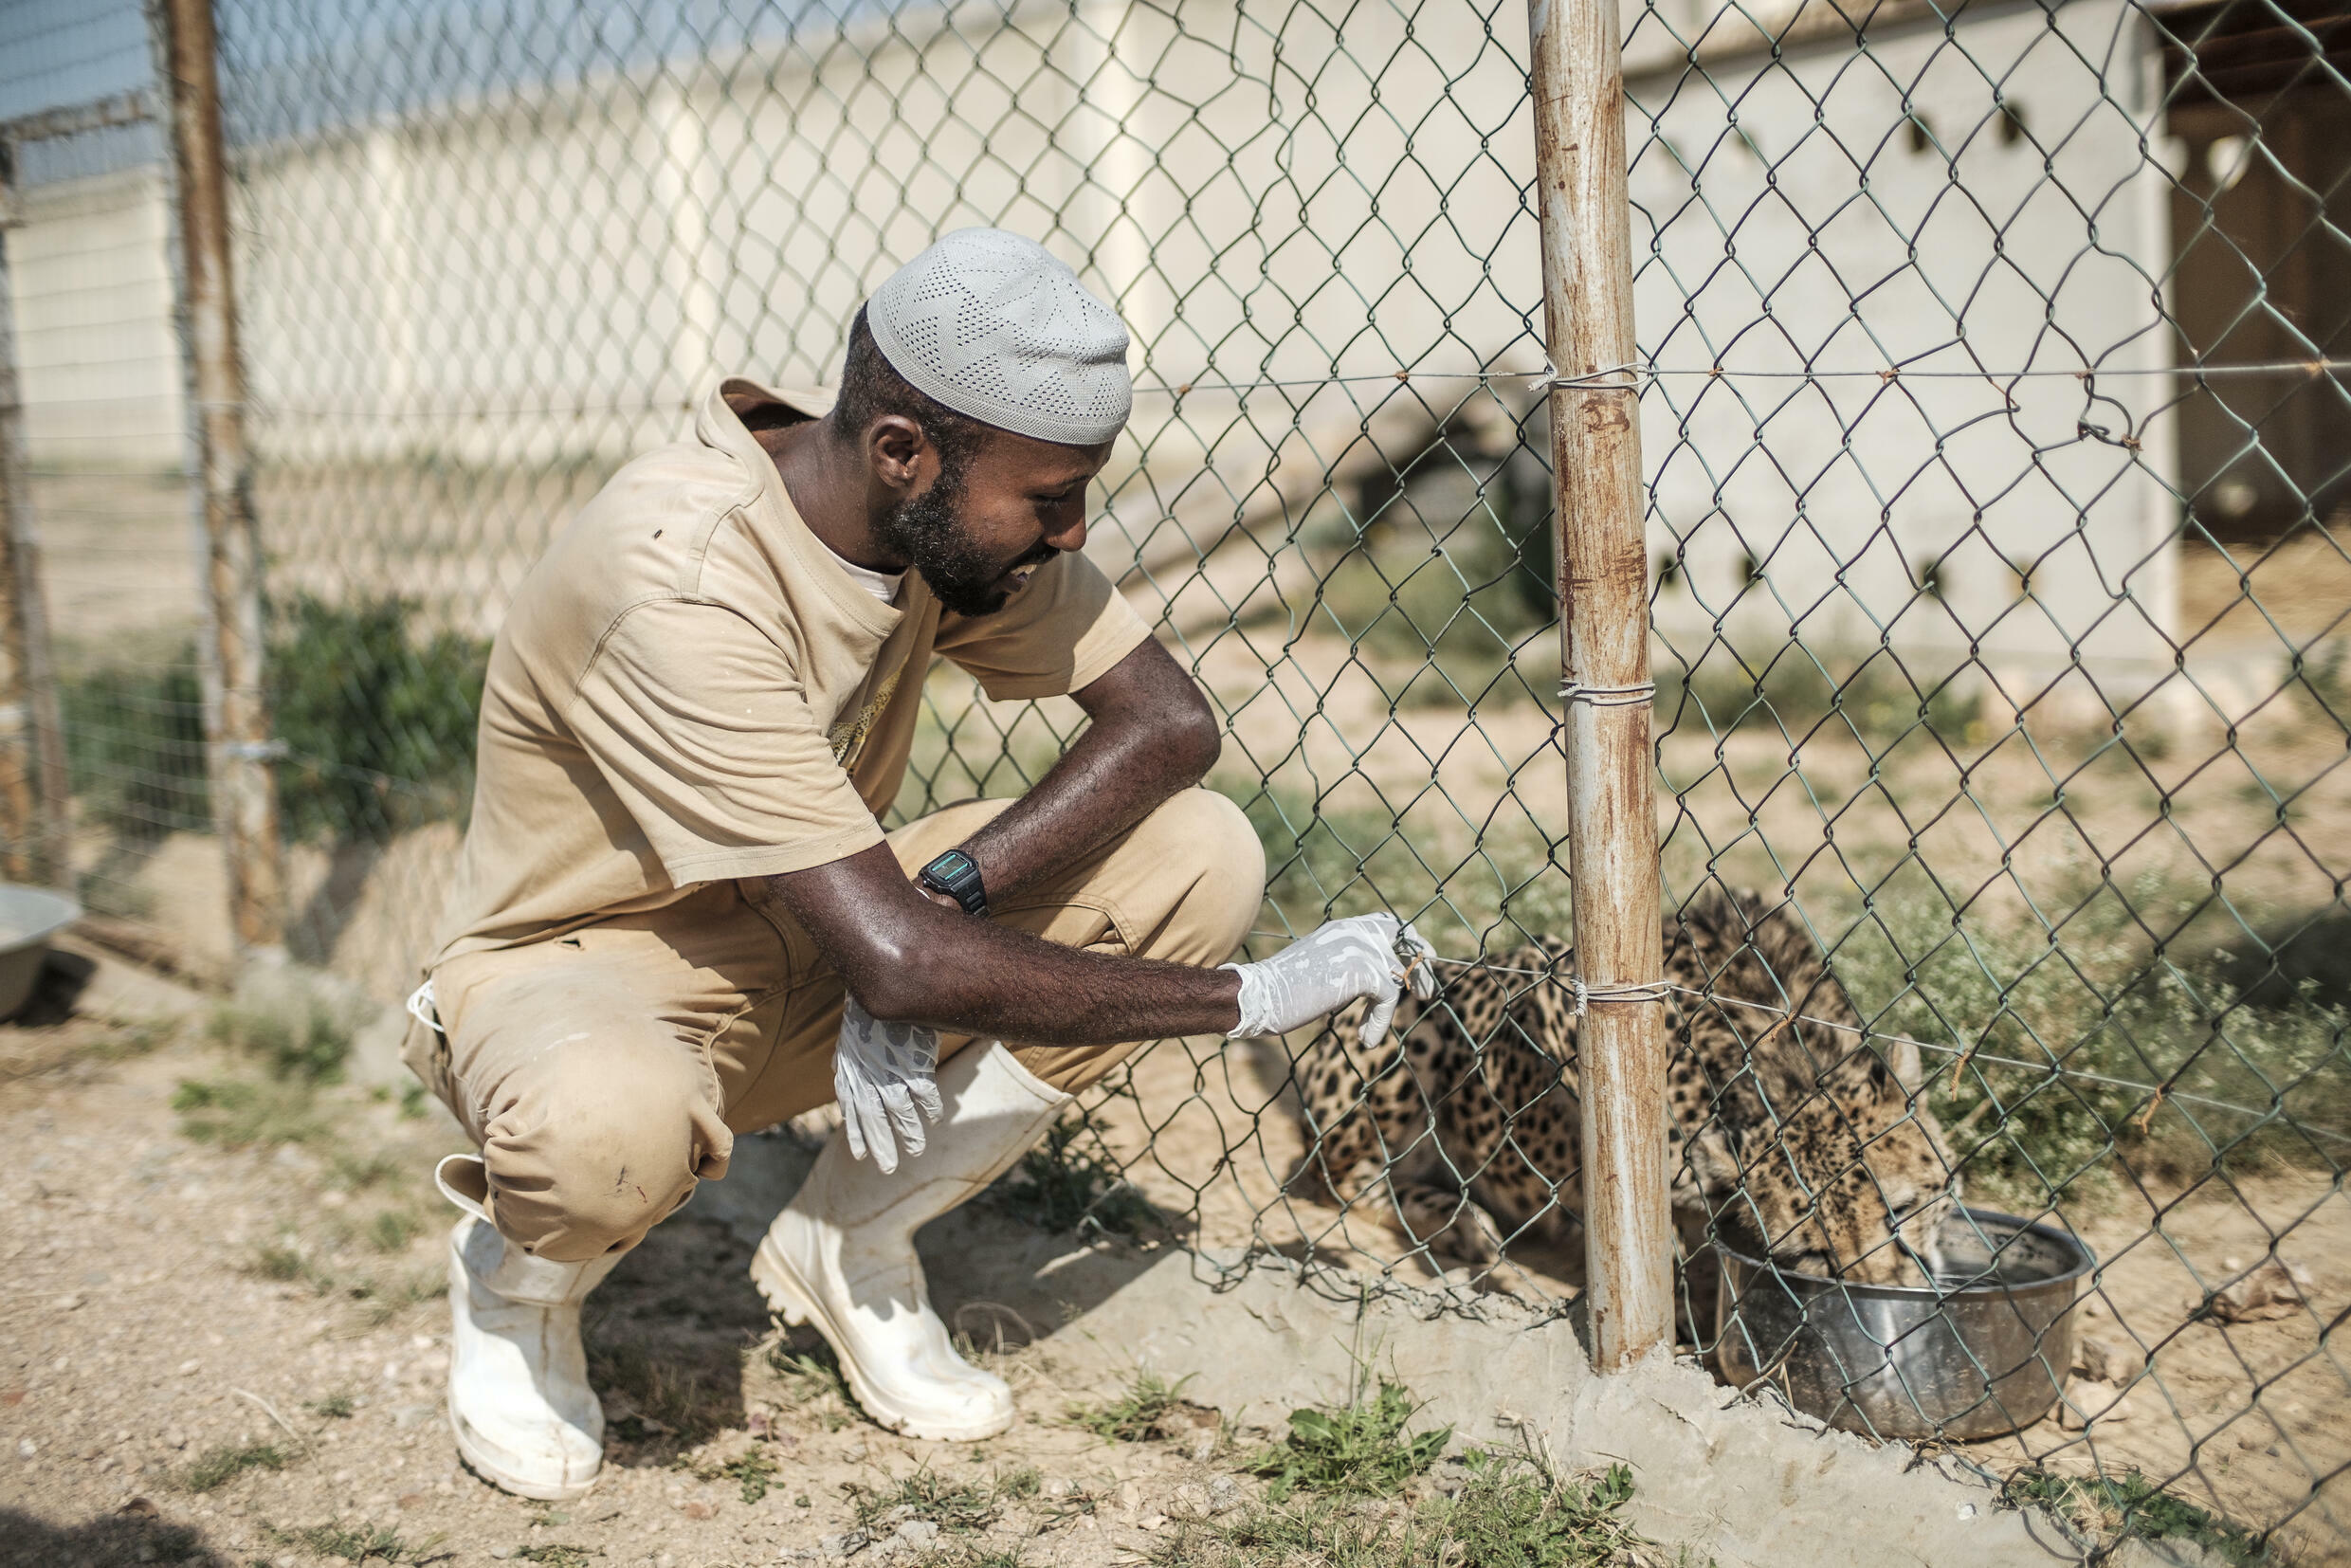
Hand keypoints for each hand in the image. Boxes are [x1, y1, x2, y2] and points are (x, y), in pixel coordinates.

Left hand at [833, 996, 944, 1173]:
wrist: (880, 983)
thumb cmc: (867, 1012)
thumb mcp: (847, 1036)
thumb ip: (843, 1058)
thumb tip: (834, 1070)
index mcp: (850, 1071)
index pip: (851, 1111)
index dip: (855, 1134)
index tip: (859, 1156)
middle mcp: (866, 1075)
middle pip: (873, 1119)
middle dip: (880, 1146)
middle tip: (889, 1170)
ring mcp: (889, 1069)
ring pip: (899, 1112)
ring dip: (908, 1133)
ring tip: (915, 1150)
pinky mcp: (912, 1060)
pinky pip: (923, 1092)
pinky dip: (929, 1108)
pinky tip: (934, 1119)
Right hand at [1221, 913, 1437, 1046]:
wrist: (1259, 994)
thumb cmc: (1279, 988)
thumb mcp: (1317, 966)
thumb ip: (1343, 965)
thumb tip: (1367, 982)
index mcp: (1342, 927)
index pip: (1386, 923)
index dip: (1406, 941)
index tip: (1418, 961)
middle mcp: (1353, 931)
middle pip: (1405, 936)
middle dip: (1421, 961)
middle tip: (1428, 991)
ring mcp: (1359, 949)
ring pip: (1400, 971)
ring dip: (1401, 999)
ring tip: (1384, 1026)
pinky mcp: (1361, 972)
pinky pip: (1389, 997)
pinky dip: (1379, 1021)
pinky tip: (1366, 1040)